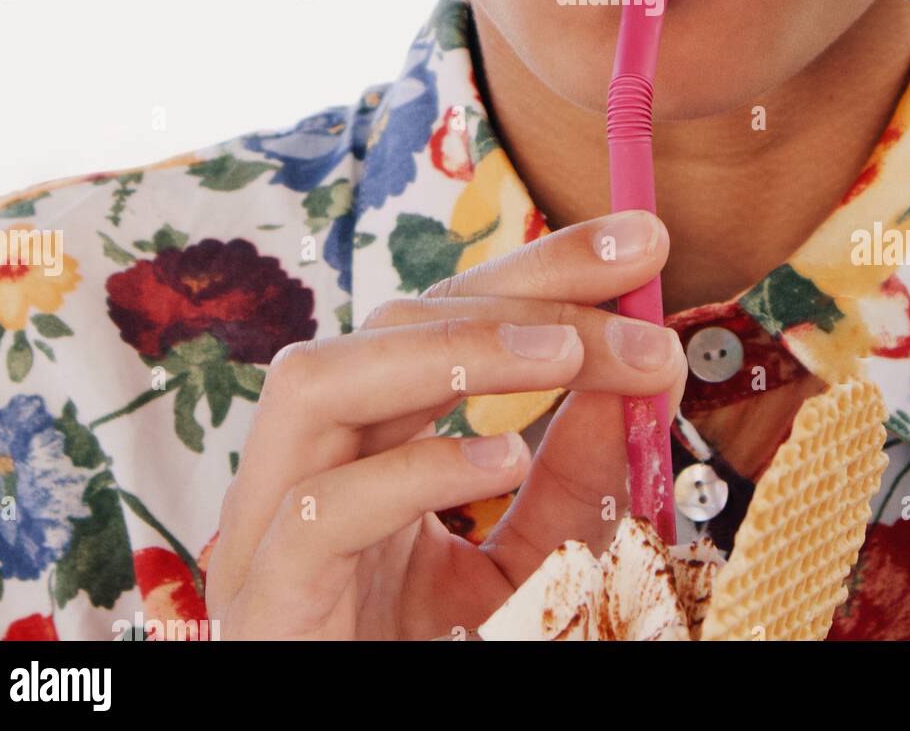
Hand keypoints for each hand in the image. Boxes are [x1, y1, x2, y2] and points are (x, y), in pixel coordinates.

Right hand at [203, 209, 684, 638]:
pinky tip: (503, 459)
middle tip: (633, 288)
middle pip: (390, 322)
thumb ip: (577, 478)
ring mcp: (270, 531)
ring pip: (318, 383)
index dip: (539, 268)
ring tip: (563, 352)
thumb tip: (638, 373)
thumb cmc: (446, 666)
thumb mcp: (537, 564)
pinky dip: (415, 472)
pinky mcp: (269, 604)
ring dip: (452, 349)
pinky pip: (320, 512)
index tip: (640, 243)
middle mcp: (307, 468)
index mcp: (367, 446)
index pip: (444, 318)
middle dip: (520, 291)